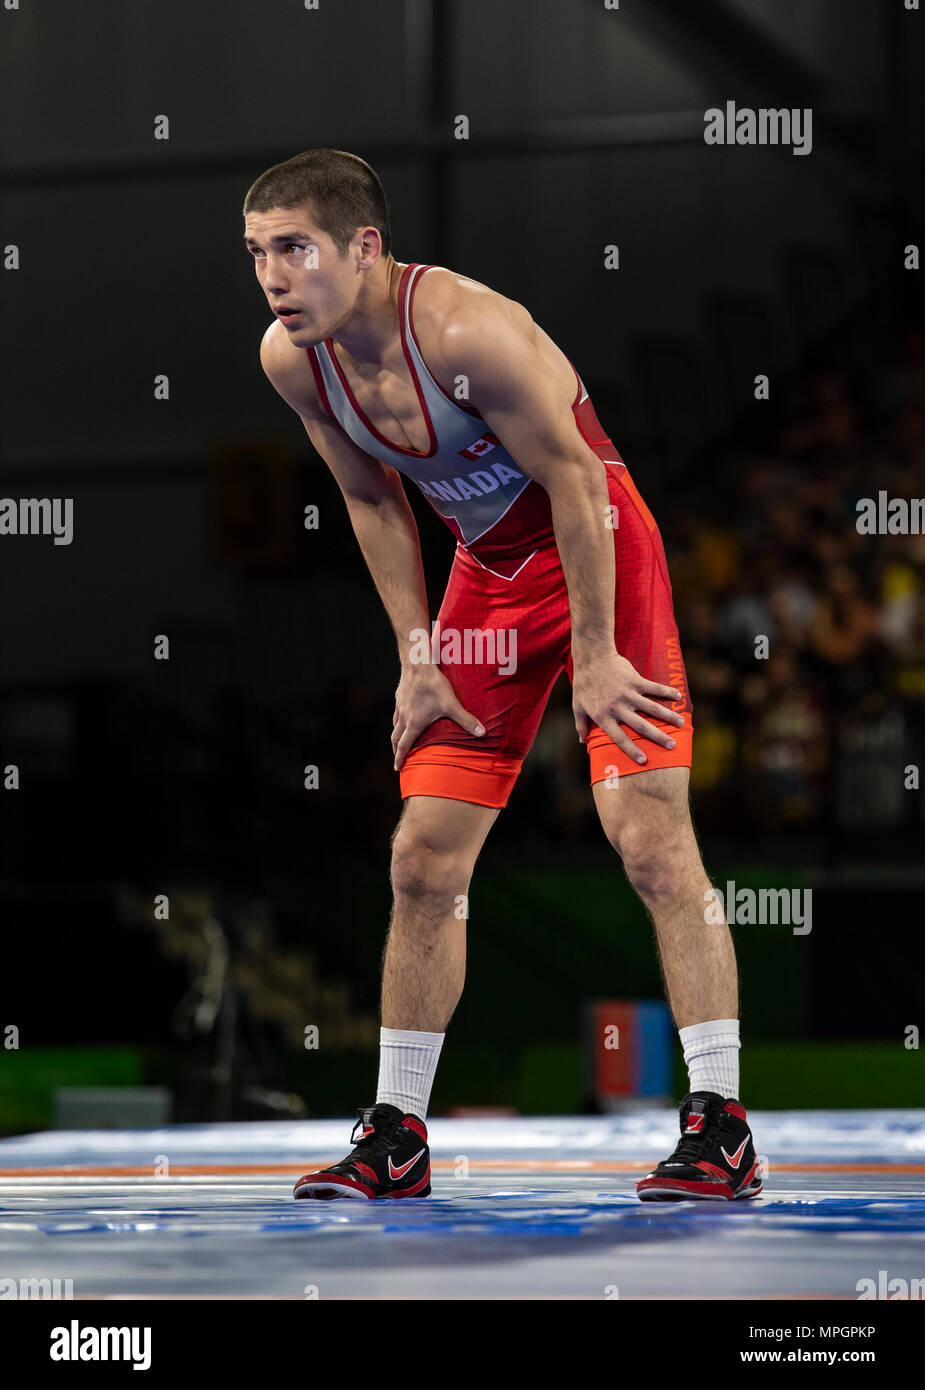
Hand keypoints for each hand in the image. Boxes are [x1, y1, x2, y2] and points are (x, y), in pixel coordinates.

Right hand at [392, 665, 484, 770]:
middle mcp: (404, 717)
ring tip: (400, 741)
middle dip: (396, 750)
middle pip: (395, 738)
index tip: (398, 768)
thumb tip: (483, 733)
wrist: (418, 663)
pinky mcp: (399, 696)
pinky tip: (404, 716)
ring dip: (396, 736)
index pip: (403, 746)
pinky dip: (398, 720)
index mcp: (414, 723)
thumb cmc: (434, 685)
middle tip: (398, 759)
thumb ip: (466, 720)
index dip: (400, 758)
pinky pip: (397, 713)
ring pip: (395, 725)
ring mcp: (400, 706)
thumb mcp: (452, 704)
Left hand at [572, 650, 683, 764]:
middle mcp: (617, 707)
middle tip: (672, 746)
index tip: (644, 760)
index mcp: (603, 716)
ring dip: (668, 716)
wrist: (592, 658)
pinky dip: (667, 692)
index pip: (620, 738)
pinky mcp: (635, 680)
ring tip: (681, 723)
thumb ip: (581, 725)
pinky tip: (678, 697)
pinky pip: (654, 687)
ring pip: (652, 707)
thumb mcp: (577, 706)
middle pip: (641, 726)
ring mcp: (628, 693)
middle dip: (658, 737)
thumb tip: (583, 742)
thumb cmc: (584, 684)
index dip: (632, 750)